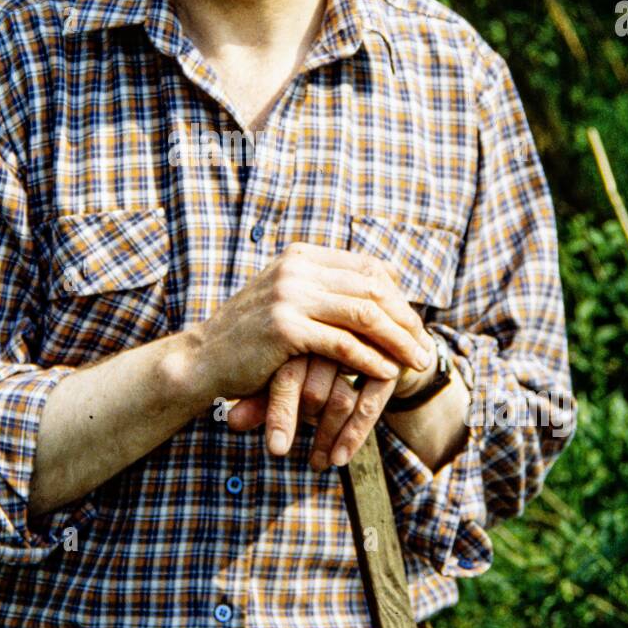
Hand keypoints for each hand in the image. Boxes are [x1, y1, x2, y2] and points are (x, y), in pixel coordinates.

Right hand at [191, 243, 432, 463]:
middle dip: (404, 317)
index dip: (397, 294)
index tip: (414, 321)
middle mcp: (296, 267)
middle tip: (424, 343)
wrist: (203, 359)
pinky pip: (342, 343)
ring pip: (363, 314)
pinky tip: (386, 372)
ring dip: (396, 339)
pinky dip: (369, 359)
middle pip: (371, 287)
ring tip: (416, 361)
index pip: (366, 266)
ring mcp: (289, 295)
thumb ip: (324, 287)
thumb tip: (381, 279)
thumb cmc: (249, 337)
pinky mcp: (285, 327)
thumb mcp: (287, 298)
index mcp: (301, 255)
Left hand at [227, 333, 437, 469]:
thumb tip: (230, 422)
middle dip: (295, 424)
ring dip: (326, 437)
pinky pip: (368, 404)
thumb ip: (262, 398)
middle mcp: (330, 333)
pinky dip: (354, 434)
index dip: (275, 411)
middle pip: (311, 387)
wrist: (373, 351)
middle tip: (280, 452)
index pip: (284, 374)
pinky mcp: (389, 361)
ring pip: (340, 399)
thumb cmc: (318, 366)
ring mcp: (362, 346)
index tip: (267, 443)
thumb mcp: (288, 379)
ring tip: (315, 465)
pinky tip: (340, 459)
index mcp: (300, 328)